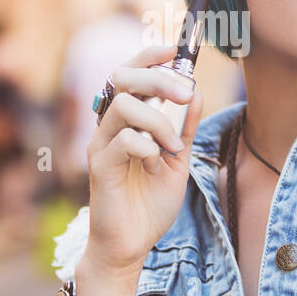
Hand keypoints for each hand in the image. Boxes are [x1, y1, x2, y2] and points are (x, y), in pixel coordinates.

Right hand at [84, 44, 202, 275]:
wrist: (132, 245)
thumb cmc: (150, 203)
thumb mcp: (178, 160)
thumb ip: (185, 128)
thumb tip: (197, 92)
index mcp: (126, 120)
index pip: (129, 73)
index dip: (149, 55)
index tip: (175, 49)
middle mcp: (108, 126)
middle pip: (122, 77)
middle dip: (158, 78)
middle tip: (185, 94)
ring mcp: (100, 144)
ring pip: (124, 105)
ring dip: (158, 120)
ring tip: (173, 146)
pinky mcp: (99, 165)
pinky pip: (124, 139)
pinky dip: (148, 147)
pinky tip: (155, 166)